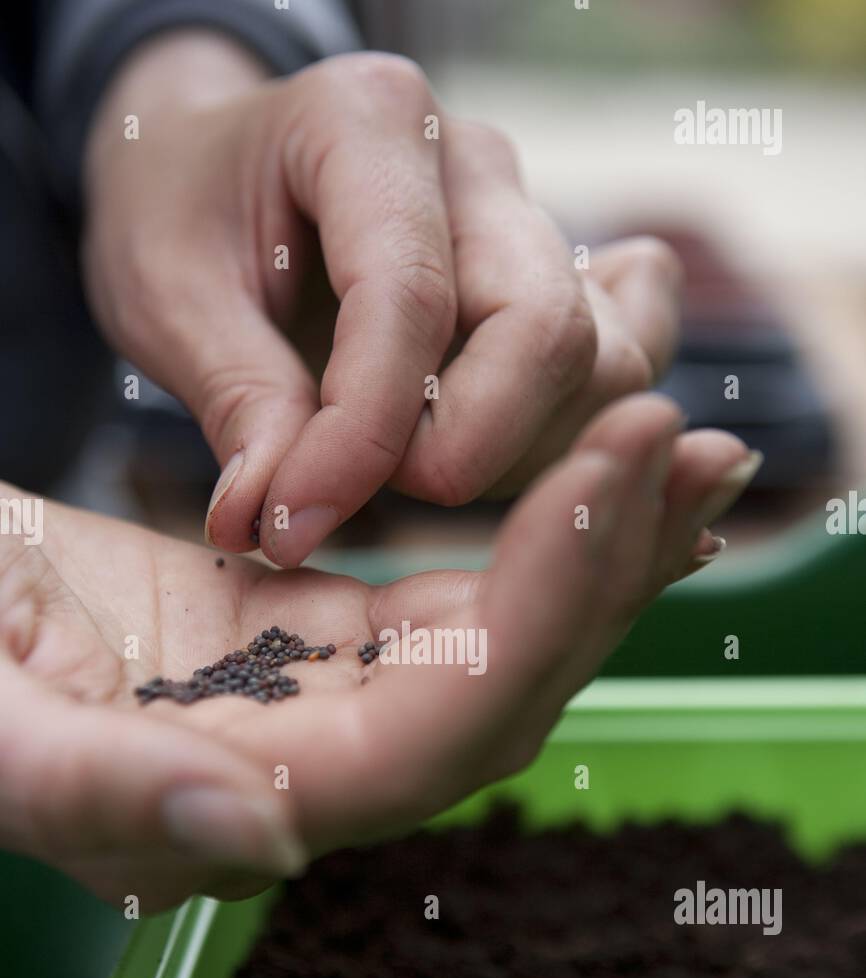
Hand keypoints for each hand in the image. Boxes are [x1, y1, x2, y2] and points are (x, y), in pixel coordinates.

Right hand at [0, 397, 754, 910]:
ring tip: (676, 445)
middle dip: (604, 574)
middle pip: (504, 695)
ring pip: (495, 644)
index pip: (442, 733)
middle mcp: (309, 773)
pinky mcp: (309, 635)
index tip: (608, 480)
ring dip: (591, 549)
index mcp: (242, 809)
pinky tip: (587, 474)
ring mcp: (318, 704)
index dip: (538, 615)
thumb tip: (273, 836)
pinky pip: (451, 598)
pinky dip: (525, 533)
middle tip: (692, 446)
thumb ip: (105, 794)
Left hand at [83, 34, 682, 566]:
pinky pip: (621, 361)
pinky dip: (575, 427)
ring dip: (515, 455)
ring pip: (603, 362)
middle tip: (363, 493)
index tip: (293, 523)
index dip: (363, 434)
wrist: (213, 172)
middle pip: (546, 331)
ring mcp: (532, 221)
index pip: (410, 299)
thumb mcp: (165, 296)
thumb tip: (272, 521)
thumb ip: (235, 401)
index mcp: (368, 122)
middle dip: (465, 451)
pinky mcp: (559, 280)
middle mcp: (476, 164)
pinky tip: (497, 444)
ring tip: (405, 469)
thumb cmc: (182, 213)